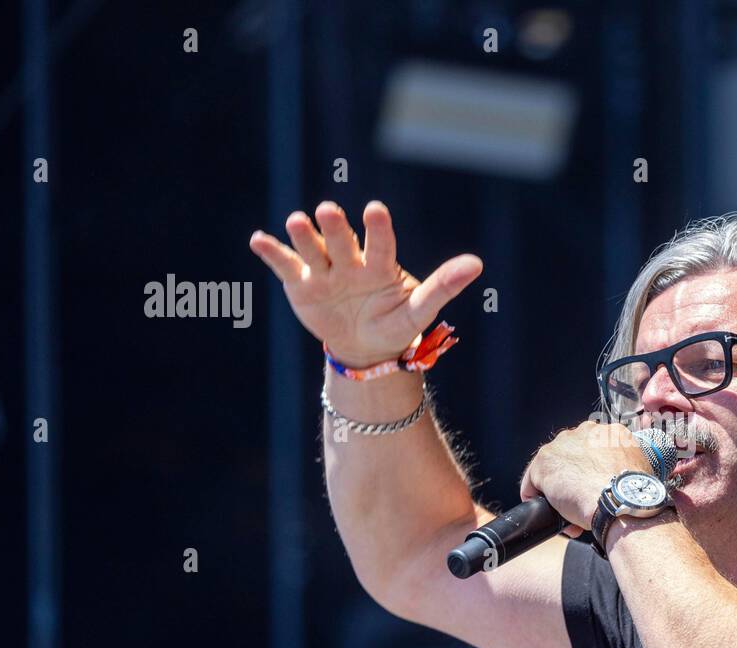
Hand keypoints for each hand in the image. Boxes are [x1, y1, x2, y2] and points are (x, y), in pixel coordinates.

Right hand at [249, 200, 482, 367]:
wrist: (365, 348)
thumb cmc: (395, 322)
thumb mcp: (420, 310)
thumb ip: (444, 286)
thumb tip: (477, 264)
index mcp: (380, 264)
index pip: (381, 242)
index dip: (378, 227)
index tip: (375, 210)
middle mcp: (350, 260)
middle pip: (342, 240)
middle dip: (335, 227)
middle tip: (328, 210)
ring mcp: (324, 270)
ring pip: (313, 248)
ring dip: (303, 235)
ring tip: (296, 221)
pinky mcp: (300, 283)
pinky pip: (285, 266)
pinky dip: (272, 252)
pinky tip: (258, 239)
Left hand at [519, 421, 651, 537]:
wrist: (620, 501)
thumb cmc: (634, 493)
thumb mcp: (638, 471)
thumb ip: (623, 468)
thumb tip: (617, 481)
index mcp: (612, 433)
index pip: (593, 450)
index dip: (592, 474)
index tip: (596, 490)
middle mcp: (586, 432)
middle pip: (572, 457)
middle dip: (575, 480)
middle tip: (583, 502)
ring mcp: (563, 445)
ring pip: (553, 470)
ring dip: (558, 492)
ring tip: (569, 513)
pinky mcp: (544, 462)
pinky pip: (533, 484)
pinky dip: (538, 500)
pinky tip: (549, 514)